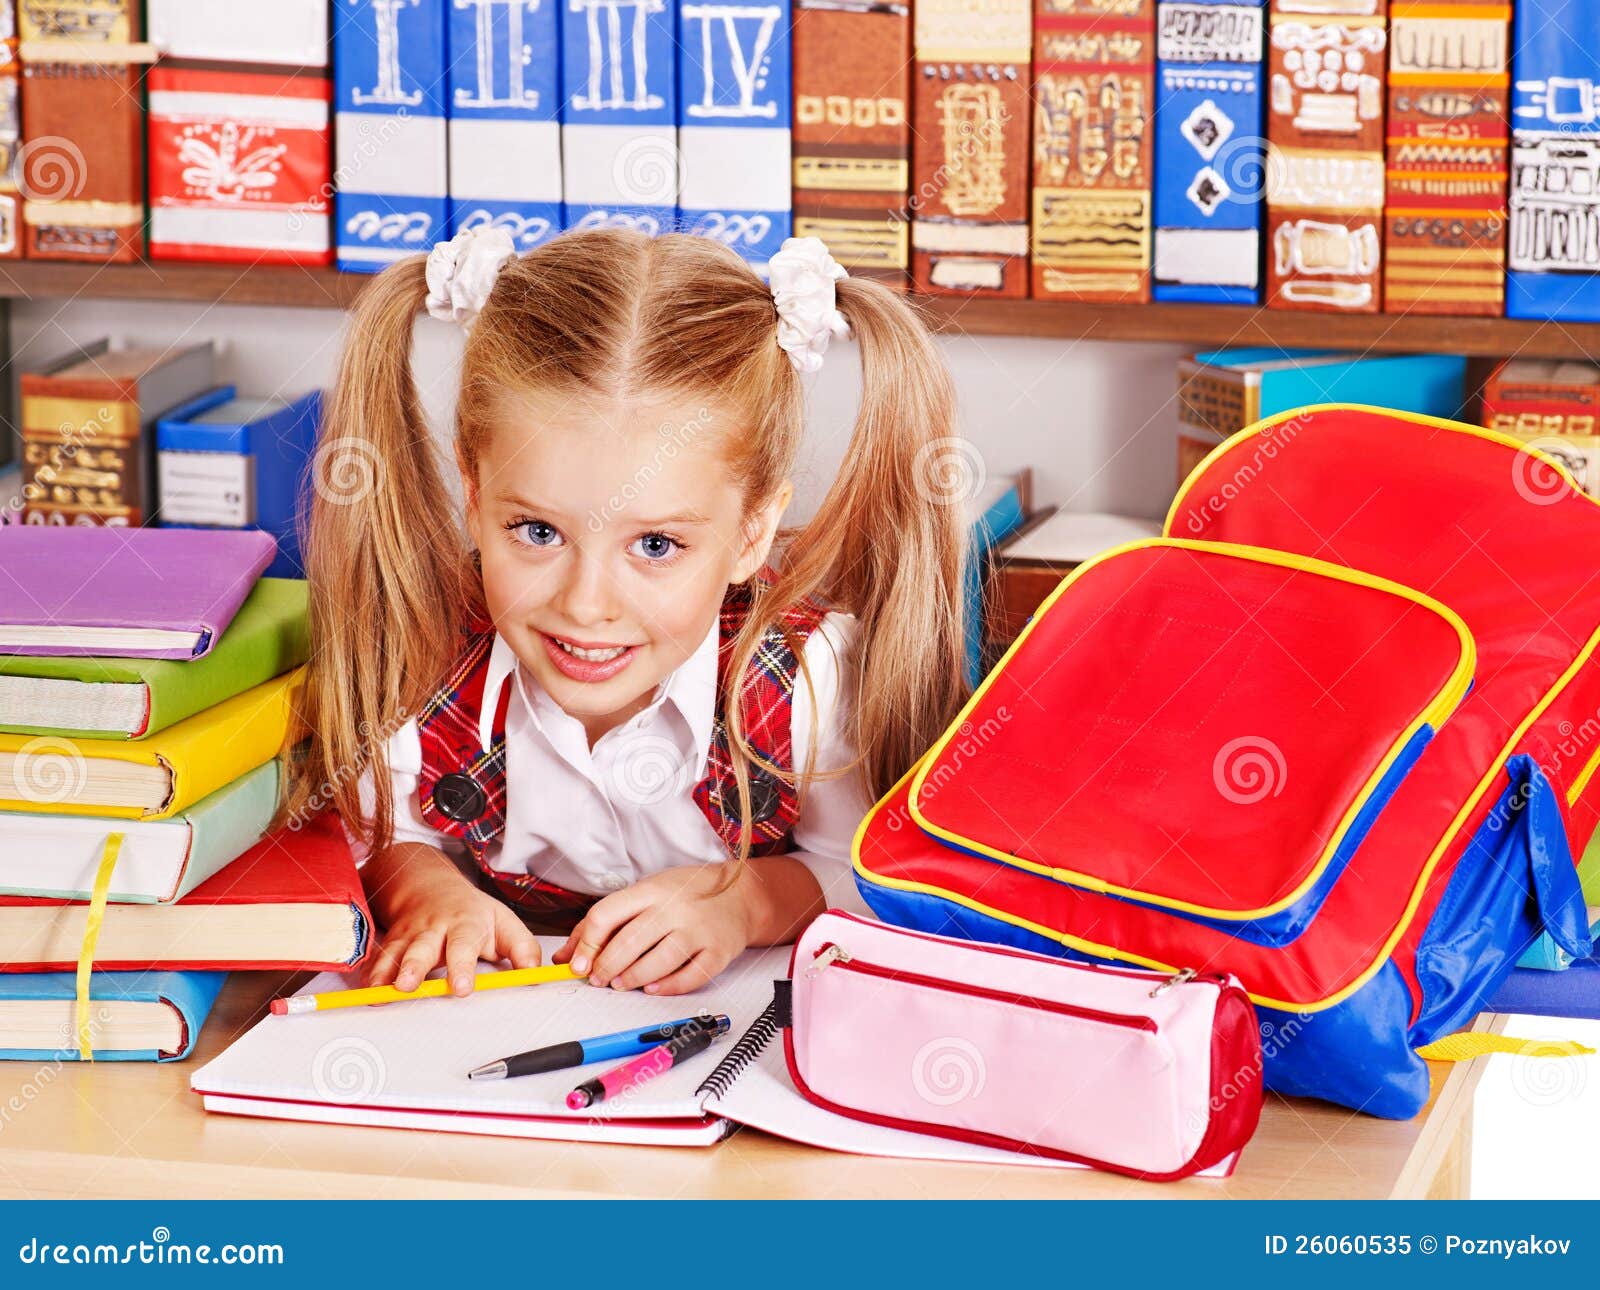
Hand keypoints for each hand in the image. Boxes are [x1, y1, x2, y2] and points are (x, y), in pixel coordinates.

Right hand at [362, 843, 541, 995]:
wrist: (428, 885)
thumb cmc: (471, 912)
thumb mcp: (504, 923)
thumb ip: (523, 949)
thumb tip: (534, 974)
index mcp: (465, 924)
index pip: (463, 945)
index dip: (462, 967)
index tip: (461, 988)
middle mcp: (433, 929)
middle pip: (422, 949)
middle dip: (414, 968)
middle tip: (409, 986)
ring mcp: (409, 936)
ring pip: (394, 954)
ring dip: (385, 973)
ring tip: (380, 993)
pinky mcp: (390, 944)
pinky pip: (376, 959)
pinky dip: (368, 974)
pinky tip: (364, 990)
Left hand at [552, 865, 754, 995]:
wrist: (741, 895)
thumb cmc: (687, 894)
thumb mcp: (645, 894)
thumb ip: (604, 922)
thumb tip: (564, 956)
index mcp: (650, 890)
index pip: (607, 914)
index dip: (587, 944)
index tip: (578, 964)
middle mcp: (674, 908)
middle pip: (629, 942)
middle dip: (605, 967)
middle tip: (597, 979)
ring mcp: (698, 930)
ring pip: (658, 962)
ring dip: (632, 979)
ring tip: (620, 984)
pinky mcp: (718, 952)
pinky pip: (690, 977)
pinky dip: (668, 987)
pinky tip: (653, 988)